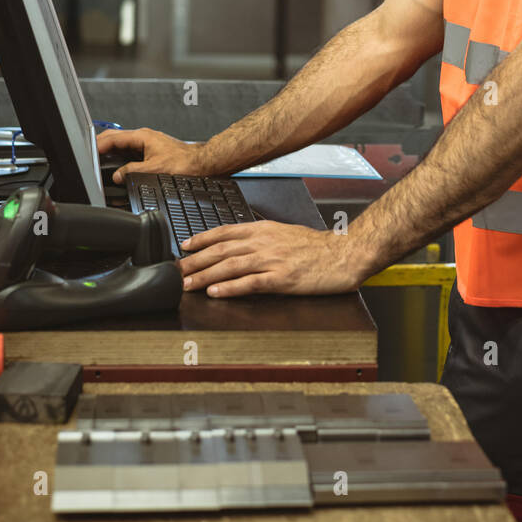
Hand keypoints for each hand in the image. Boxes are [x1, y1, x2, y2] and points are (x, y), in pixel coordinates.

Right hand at [95, 127, 200, 183]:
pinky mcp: (149, 149)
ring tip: (97, 158)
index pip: (113, 138)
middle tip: (88, 154)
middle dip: (100, 144)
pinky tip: (115, 162)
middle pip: (115, 137)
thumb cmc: (183, 162)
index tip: (89, 151)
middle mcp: (143, 136)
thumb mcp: (154, 169)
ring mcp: (146, 142)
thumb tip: (118, 176)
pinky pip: (129, 149)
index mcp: (142, 136)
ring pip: (121, 143)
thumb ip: (132, 172)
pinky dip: (118, 154)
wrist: (199, 162)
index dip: (98, 145)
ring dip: (109, 149)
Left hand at [178, 219, 363, 297]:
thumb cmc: (318, 247)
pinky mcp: (282, 278)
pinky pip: (251, 283)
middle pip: (222, 250)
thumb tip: (240, 246)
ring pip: (231, 266)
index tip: (185, 247)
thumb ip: (263, 238)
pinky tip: (216, 292)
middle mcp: (264, 242)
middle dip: (195, 261)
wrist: (344, 254)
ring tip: (188, 284)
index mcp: (264, 229)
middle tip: (177, 271)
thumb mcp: (285, 234)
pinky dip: (230, 288)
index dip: (202, 239)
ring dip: (205, 275)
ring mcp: (273, 260)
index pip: (225, 232)